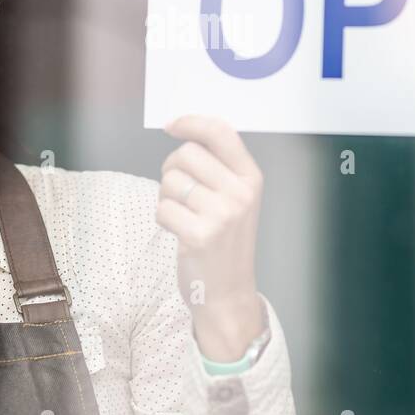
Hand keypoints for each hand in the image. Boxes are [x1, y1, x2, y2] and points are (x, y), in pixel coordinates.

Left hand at [156, 114, 266, 361]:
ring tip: (184, 214)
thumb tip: (184, 128)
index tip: (172, 125)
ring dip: (167, 197)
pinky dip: (163, 219)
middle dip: (172, 169)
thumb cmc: (226, 240)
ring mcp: (222, 215)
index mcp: (251, 178)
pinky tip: (180, 231)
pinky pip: (163, 209)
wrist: (228, 292)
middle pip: (186, 154)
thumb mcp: (236, 198)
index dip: (191, 122)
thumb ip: (219, 164)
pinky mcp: (200, 236)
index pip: (220, 132)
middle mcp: (241, 194)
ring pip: (170, 181)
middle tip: (181, 191)